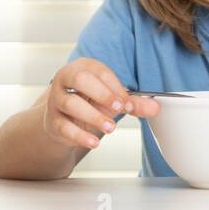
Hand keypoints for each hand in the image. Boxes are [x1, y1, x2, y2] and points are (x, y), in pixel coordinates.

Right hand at [44, 58, 161, 150]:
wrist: (64, 118)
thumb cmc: (89, 101)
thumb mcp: (111, 99)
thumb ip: (133, 103)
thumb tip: (155, 108)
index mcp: (82, 67)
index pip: (99, 72)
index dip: (115, 88)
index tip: (127, 103)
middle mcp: (65, 80)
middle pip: (80, 80)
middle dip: (102, 94)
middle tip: (119, 109)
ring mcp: (56, 100)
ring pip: (71, 104)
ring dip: (93, 116)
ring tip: (110, 127)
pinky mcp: (52, 121)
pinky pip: (64, 127)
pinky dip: (80, 136)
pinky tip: (94, 142)